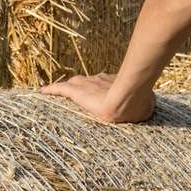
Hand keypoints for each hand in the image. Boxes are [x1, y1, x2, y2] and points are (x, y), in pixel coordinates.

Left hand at [39, 73, 154, 123]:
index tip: (100, 94)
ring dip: (66, 90)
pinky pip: (60, 89)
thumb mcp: (145, 106)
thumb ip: (143, 107)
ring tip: (56, 94)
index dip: (101, 89)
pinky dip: (50, 90)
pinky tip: (40, 92)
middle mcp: (98, 80)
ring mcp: (87, 85)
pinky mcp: (77, 92)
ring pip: (73, 85)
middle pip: (87, 83)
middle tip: (77, 96)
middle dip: (82, 88)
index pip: (103, 84)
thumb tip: (150, 109)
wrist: (129, 98)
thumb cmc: (139, 104)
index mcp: (113, 84)